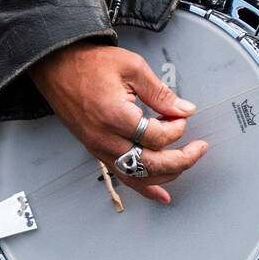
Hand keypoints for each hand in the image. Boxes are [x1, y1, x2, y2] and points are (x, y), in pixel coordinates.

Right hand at [29, 40, 206, 204]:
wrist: (59, 68)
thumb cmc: (90, 64)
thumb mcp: (132, 67)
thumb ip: (160, 92)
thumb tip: (183, 109)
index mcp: (114, 116)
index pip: (156, 136)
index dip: (176, 128)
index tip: (182, 116)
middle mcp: (105, 139)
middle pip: (150, 164)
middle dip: (181, 159)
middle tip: (199, 149)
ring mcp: (99, 149)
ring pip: (138, 177)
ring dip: (167, 175)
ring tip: (186, 163)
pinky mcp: (97, 151)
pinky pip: (123, 177)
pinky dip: (144, 189)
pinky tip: (161, 194)